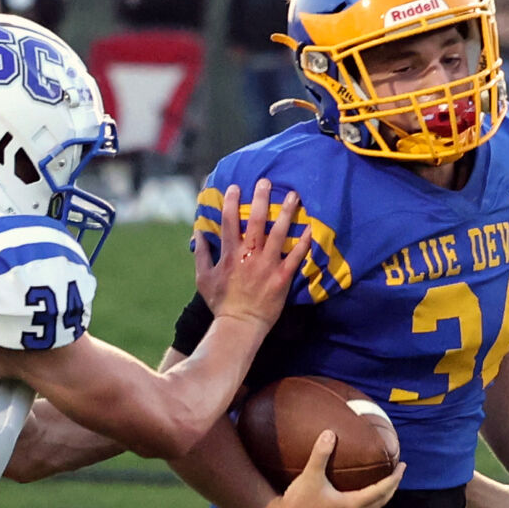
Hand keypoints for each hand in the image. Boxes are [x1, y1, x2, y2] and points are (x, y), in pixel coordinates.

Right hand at [195, 179, 311, 328]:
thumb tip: (199, 234)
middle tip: (266, 182)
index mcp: (230, 254)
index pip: (230, 222)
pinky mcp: (282, 278)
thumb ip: (202, 254)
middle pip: (256, 221)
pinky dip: (303, 242)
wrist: (239, 325)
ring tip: (293, 195)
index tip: (236, 187)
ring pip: (278, 234)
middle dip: (261, 199)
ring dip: (286, 212)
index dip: (232, 202)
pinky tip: (309, 228)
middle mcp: (249, 256)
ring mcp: (267, 266)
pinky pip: (295, 257)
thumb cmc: (221, 303)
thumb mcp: (203, 278)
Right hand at [259, 431, 404, 507]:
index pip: (381, 491)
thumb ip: (320, 454)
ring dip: (380, 497)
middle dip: (392, 487)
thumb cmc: (298, 503)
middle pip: (381, 502)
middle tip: (398, 473)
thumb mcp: (310, 476)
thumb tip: (330, 433)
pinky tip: (360, 497)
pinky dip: (367, 503)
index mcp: (351, 504)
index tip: (402, 466)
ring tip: (384, 484)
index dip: (394, 478)